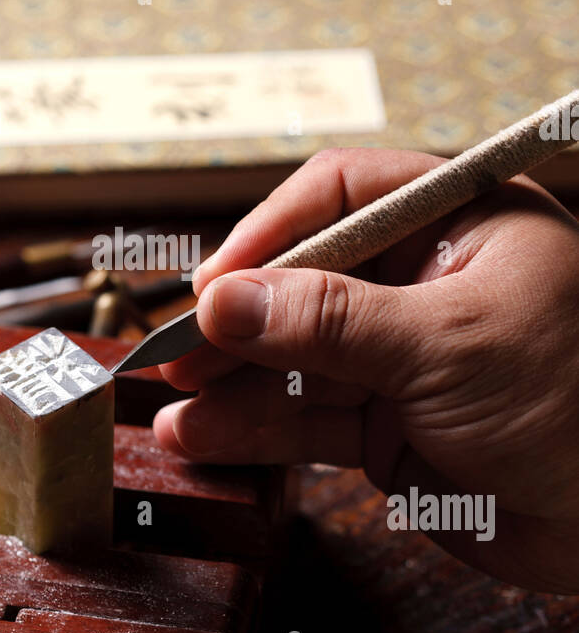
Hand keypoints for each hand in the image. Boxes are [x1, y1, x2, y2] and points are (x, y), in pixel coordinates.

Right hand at [155, 148, 578, 593]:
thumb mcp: (448, 344)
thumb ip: (331, 322)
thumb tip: (227, 300)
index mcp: (459, 224)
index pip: (342, 196)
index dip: (269, 234)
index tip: (212, 285)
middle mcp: (426, 283)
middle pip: (306, 280)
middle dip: (238, 320)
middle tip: (173, 351)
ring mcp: (407, 359)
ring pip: (299, 359)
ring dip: (234, 383)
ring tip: (173, 408)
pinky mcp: (395, 430)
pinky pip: (311, 419)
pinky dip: (257, 429)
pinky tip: (205, 435)